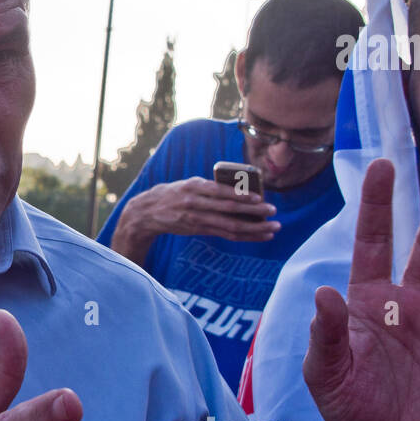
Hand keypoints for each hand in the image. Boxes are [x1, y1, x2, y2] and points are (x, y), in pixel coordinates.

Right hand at [114, 177, 277, 258]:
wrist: (146, 212)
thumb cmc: (174, 194)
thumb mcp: (189, 184)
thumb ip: (210, 188)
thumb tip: (241, 191)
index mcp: (194, 186)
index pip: (222, 192)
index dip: (242, 197)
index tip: (260, 199)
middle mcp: (195, 203)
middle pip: (229, 210)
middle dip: (254, 212)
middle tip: (273, 213)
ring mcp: (196, 218)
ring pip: (229, 226)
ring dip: (253, 228)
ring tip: (272, 228)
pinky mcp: (197, 230)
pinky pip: (225, 234)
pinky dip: (244, 236)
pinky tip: (258, 235)